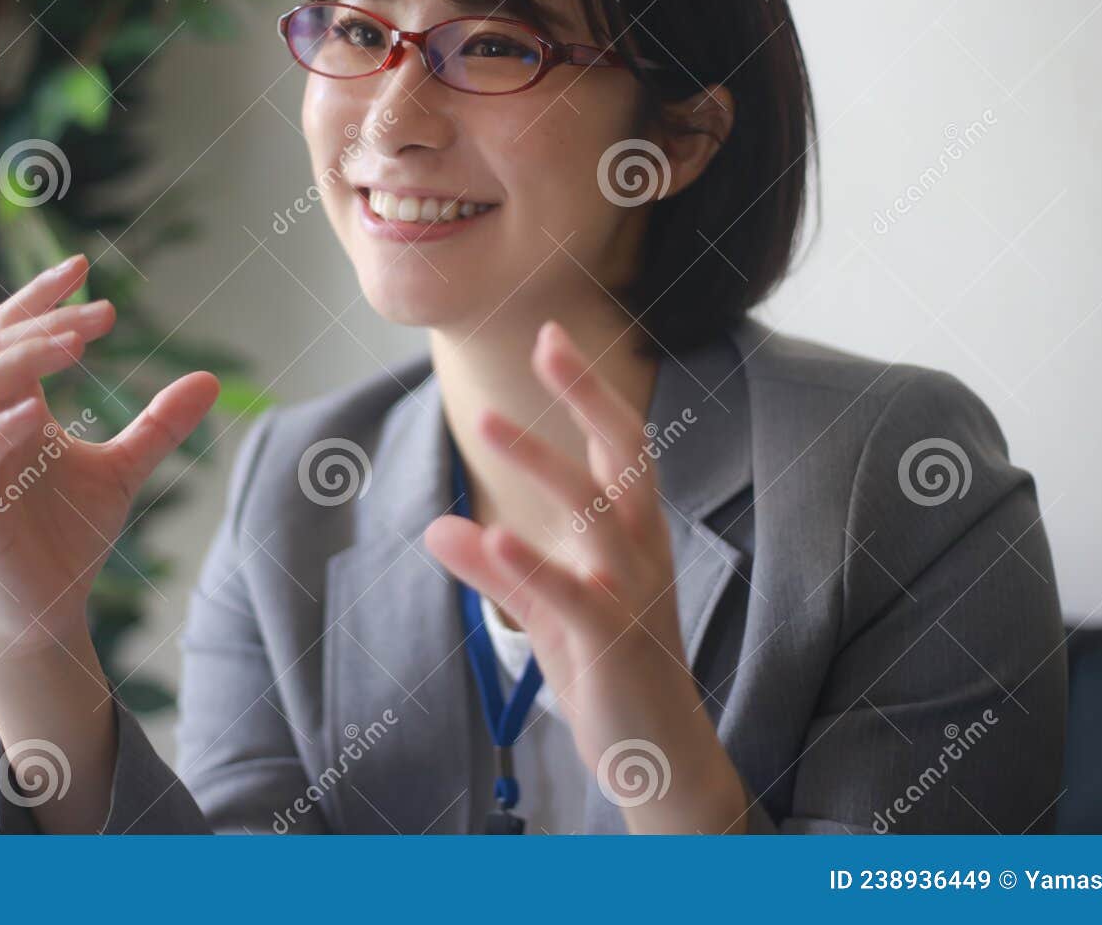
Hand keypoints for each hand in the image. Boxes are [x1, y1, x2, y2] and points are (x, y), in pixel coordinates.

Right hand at [0, 254, 219, 663]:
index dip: (43, 297)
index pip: (15, 333)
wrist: (46, 611)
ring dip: (22, 361)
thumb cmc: (72, 536)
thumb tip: (209, 381)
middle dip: (48, 325)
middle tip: (102, 316)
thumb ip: (159, 426)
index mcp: (17, 409)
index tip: (84, 267)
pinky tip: (37, 415)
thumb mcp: (126, 469)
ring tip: (74, 344)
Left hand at [424, 320, 749, 832]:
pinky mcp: (612, 644)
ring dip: (541, 464)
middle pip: (624, 458)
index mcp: (634, 538)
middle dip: (589, 396)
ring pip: (594, 514)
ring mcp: (632, 597)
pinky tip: (490, 536)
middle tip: (549, 340)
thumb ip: (499, 570)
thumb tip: (439, 527)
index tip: (553, 338)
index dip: (588, 392)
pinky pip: (573, 596)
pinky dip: (532, 564)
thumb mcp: (547, 614)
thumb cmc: (610, 675)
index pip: (619, 448)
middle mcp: (642, 554)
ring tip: (488, 422)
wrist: (661, 763)